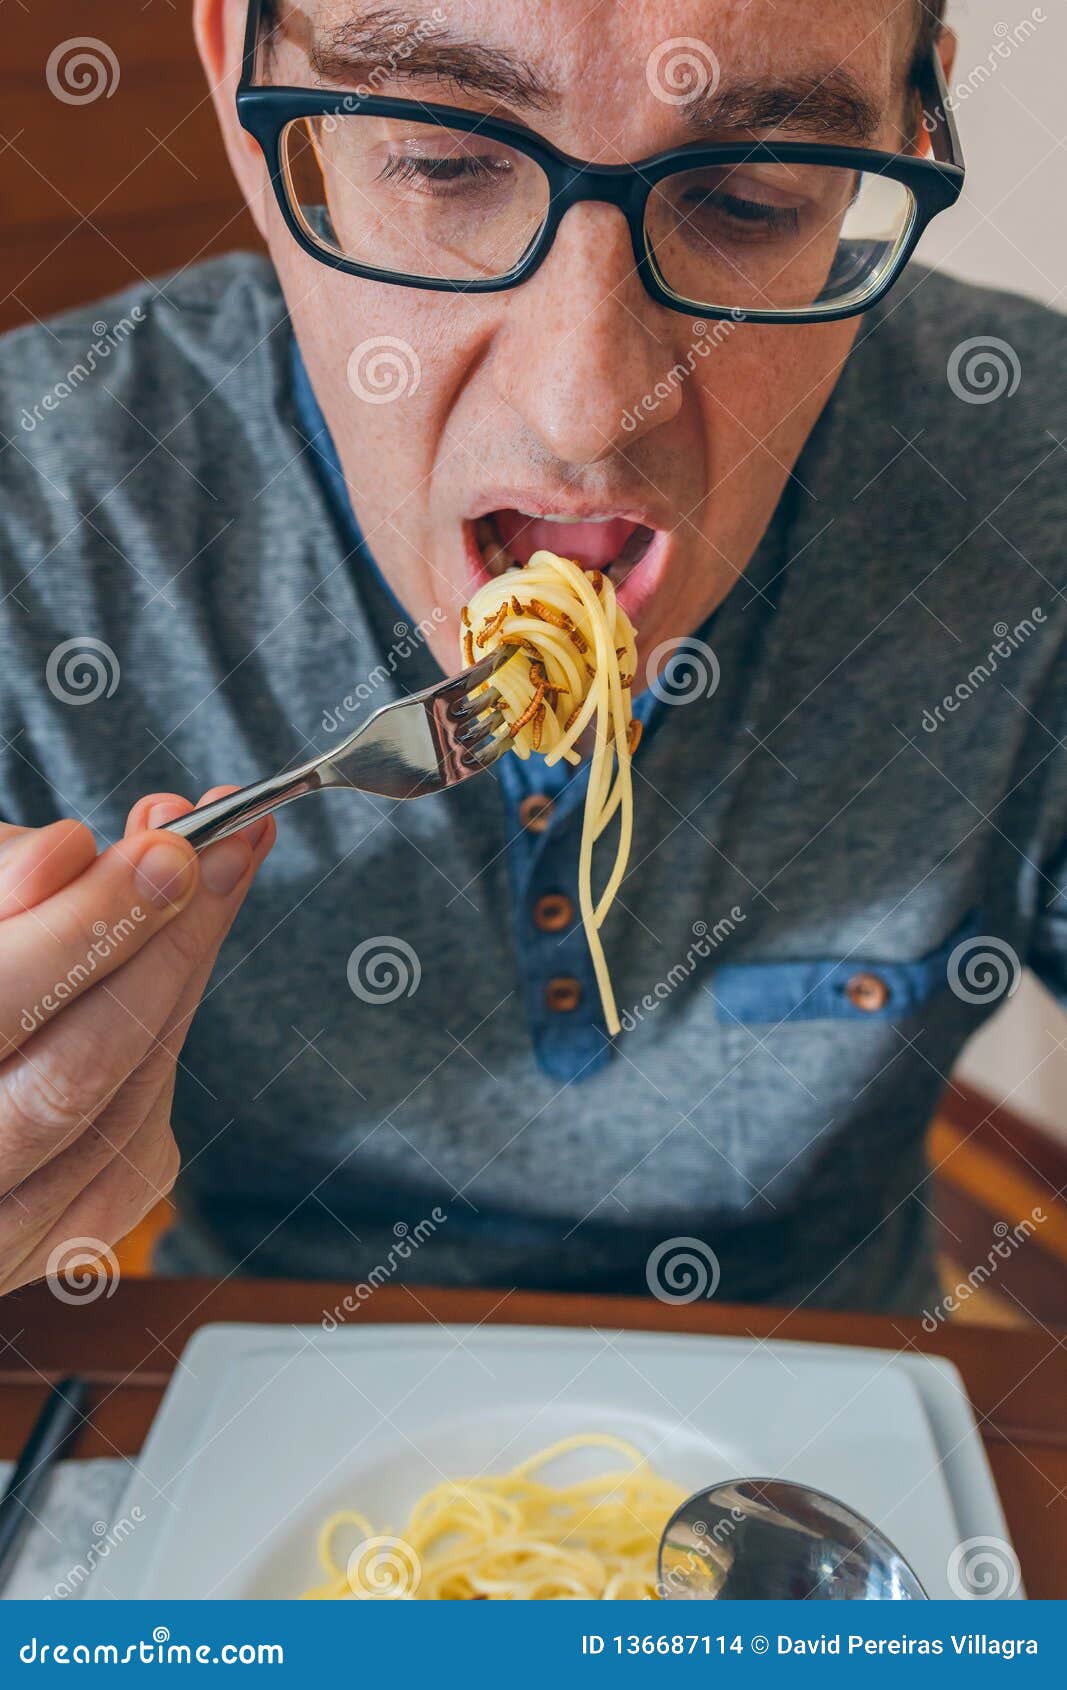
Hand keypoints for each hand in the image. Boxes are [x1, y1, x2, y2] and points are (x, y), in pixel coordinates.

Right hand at [0, 790, 274, 1294]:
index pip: (0, 1004)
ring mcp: (7, 1232)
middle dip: (163, 944)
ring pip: (124, 1101)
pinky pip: (142, 1126)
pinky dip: (163, 1032)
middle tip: (220, 849)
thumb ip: (3, 884)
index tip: (170, 846)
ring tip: (214, 873)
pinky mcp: (72, 1233)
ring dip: (181, 974)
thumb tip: (73, 853)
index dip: (89, 925)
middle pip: (75, 1069)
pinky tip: (170, 962)